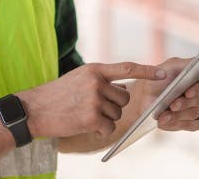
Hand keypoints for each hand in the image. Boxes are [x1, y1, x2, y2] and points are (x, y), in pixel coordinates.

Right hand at [17, 62, 166, 138]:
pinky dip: (99, 130)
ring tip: (83, 114)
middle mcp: (97, 82)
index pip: (127, 68)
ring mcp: (95, 99)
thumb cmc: (56, 95)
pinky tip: (83, 124)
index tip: (164, 74)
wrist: (34, 109)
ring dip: (105, 119)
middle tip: (93, 107)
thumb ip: (100, 80)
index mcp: (94, 69)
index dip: (147, 71)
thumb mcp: (78, 79)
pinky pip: (109, 128)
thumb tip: (124, 90)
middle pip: (124, 98)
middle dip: (114, 106)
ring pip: (117, 114)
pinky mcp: (92, 117)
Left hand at [147, 57, 198, 131]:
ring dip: (178, 115)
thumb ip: (183, 63)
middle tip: (172, 105)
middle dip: (185, 103)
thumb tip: (194, 62)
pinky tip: (163, 122)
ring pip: (194, 115)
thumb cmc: (162, 76)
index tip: (187, 92)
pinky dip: (175, 124)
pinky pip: (189, 126)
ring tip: (163, 116)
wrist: (148, 93)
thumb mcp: (170, 66)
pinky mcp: (196, 123)